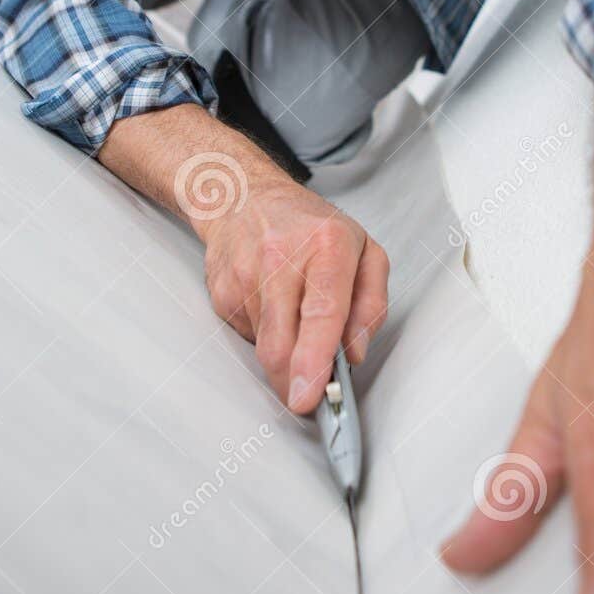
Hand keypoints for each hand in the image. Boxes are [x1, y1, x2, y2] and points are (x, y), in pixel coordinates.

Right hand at [97, 100, 388, 412]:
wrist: (243, 197)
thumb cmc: (310, 227)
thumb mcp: (365, 252)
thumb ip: (372, 305)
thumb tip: (354, 353)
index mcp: (327, 245)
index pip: (321, 311)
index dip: (314, 359)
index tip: (309, 395)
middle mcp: (281, 257)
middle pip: (281, 341)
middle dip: (293, 381)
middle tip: (307, 397)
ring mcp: (244, 275)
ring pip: (264, 346)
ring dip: (285, 353)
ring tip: (295, 318)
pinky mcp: (221, 292)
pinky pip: (248, 336)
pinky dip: (265, 336)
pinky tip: (272, 308)